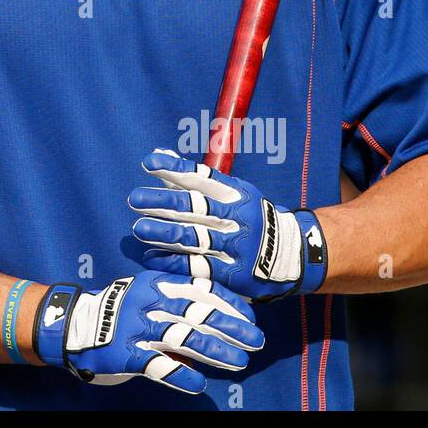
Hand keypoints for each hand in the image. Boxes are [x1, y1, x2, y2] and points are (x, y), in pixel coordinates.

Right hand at [33, 270, 263, 393]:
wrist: (74, 324)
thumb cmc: (120, 308)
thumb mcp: (147, 292)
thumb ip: (179, 300)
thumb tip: (223, 315)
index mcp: (156, 281)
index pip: (202, 287)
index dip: (230, 303)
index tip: (252, 317)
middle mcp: (148, 301)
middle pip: (199, 313)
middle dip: (232, 328)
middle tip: (256, 341)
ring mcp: (136, 327)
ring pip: (185, 339)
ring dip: (217, 352)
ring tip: (239, 363)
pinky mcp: (125, 353)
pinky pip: (160, 366)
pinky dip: (182, 376)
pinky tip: (199, 384)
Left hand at [128, 148, 327, 301]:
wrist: (292, 254)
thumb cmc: (250, 216)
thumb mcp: (232, 192)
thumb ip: (194, 177)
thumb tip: (160, 154)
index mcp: (236, 193)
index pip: (202, 177)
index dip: (174, 169)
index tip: (148, 163)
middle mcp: (237, 217)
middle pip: (196, 208)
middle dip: (163, 203)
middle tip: (135, 199)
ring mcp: (237, 246)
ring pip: (196, 238)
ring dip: (164, 233)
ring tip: (138, 228)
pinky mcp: (234, 273)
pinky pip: (199, 267)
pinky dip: (173, 261)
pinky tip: (151, 256)